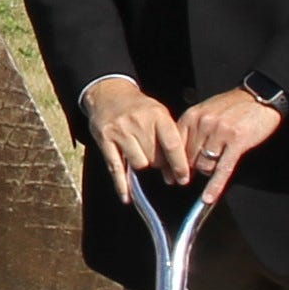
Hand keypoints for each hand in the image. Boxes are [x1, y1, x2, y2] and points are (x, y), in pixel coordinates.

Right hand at [80, 75, 187, 198]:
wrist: (109, 93)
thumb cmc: (138, 108)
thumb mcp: (158, 113)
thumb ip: (168, 137)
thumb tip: (176, 170)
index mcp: (157, 114)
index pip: (172, 144)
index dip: (179, 164)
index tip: (183, 178)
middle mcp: (138, 122)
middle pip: (154, 157)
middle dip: (158, 164)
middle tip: (158, 162)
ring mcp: (120, 131)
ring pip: (138, 163)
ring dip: (142, 166)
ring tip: (141, 157)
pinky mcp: (105, 140)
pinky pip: (115, 168)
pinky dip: (122, 185)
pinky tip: (127, 196)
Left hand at [178, 88, 283, 205]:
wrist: (259, 96)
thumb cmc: (233, 106)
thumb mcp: (206, 111)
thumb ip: (192, 129)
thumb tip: (180, 154)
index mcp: (192, 116)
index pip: (175, 146)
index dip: (172, 165)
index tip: (170, 178)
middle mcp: (203, 123)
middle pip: (188, 159)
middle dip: (192, 169)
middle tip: (198, 173)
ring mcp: (220, 133)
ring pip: (204, 165)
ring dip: (208, 171)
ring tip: (216, 164)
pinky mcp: (237, 142)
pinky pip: (222, 169)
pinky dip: (215, 186)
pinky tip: (209, 198)